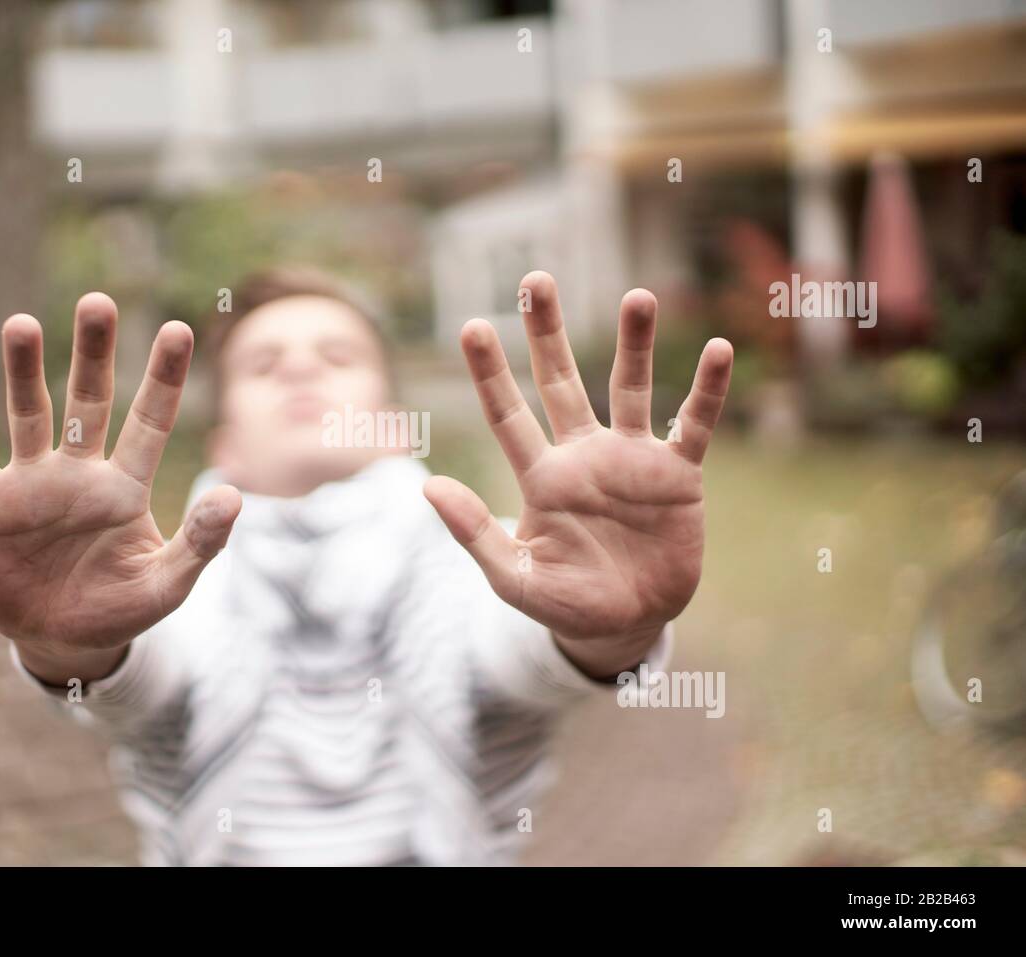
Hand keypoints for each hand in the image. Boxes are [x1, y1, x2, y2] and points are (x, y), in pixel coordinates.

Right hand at [0, 293, 240, 683]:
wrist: (60, 642)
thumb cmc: (118, 610)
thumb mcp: (165, 585)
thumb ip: (199, 542)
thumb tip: (234, 495)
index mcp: (127, 486)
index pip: (151, 420)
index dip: (164, 377)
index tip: (179, 328)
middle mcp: (80, 472)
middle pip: (89, 401)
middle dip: (93, 354)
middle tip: (97, 301)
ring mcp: (32, 484)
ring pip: (30, 416)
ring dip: (24, 372)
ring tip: (22, 323)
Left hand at [424, 272, 732, 678]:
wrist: (628, 625)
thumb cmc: (566, 603)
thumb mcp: (516, 577)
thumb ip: (475, 533)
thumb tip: (427, 486)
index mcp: (541, 477)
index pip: (507, 415)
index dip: (490, 373)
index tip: (472, 327)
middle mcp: (583, 455)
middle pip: (561, 382)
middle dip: (549, 333)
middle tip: (537, 279)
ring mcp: (632, 460)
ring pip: (630, 389)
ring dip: (634, 345)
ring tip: (638, 296)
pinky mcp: (678, 475)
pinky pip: (694, 424)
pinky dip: (706, 391)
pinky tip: (717, 349)